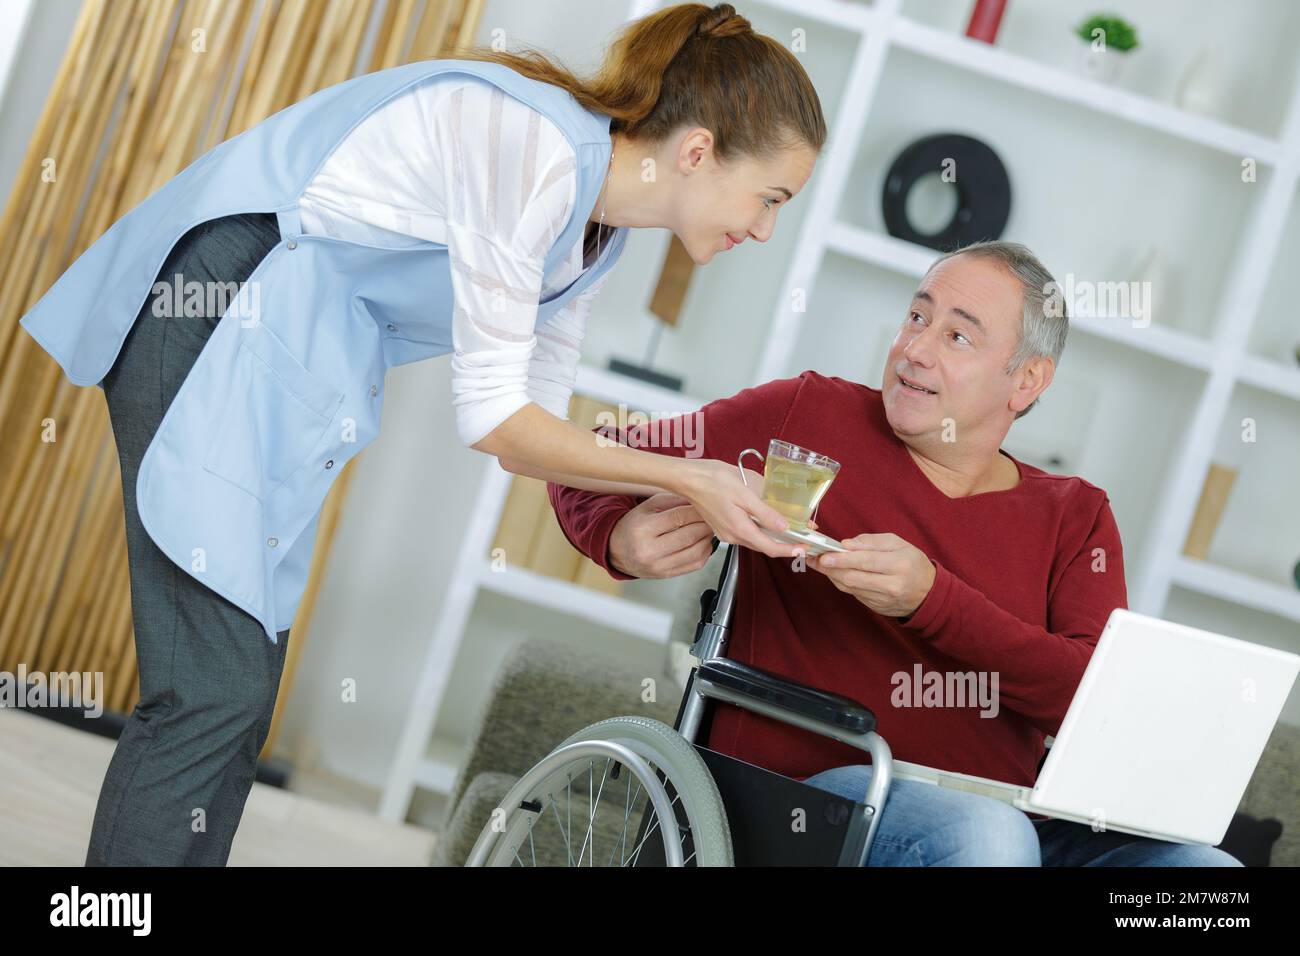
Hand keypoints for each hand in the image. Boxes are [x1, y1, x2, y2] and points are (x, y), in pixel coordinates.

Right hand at [608, 493, 715, 578]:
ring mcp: (659, 566)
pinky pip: (695, 565)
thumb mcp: (647, 507)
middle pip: (689, 535)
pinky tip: (704, 542)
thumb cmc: (633, 526)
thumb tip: (699, 501)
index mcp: (643, 529)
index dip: (697, 511)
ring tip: (709, 528)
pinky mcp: (667, 575)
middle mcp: (649, 550)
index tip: (708, 505)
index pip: (678, 517)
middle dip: (706, 524)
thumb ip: (673, 501)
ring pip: (695, 552)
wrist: (617, 551)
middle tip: (713, 516)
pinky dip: (705, 552)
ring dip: (708, 538)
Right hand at [676, 459, 799, 559]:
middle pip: (764, 546)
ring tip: (789, 530)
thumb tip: (784, 526)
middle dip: (784, 544)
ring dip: (772, 538)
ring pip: (755, 540)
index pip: (770, 548)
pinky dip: (760, 531)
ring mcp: (726, 533)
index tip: (805, 547)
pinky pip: (746, 533)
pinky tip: (767, 522)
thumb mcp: (745, 493)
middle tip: (802, 538)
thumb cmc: (714, 481)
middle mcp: (733, 536)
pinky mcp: (722, 527)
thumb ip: (765, 513)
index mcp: (740, 529)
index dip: (790, 550)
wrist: (689, 478)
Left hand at [807, 532, 935, 618]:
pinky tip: (834, 573)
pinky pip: (853, 593)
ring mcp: (883, 599)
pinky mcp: (876, 607)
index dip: (843, 559)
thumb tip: (847, 544)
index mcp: (900, 565)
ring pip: (850, 587)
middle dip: (832, 568)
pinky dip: (841, 582)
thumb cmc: (913, 563)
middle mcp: (892, 585)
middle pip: (854, 577)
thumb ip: (872, 541)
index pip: (867, 561)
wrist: (928, 593)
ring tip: (820, 564)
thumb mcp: (899, 544)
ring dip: (832, 575)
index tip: (825, 555)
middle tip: (816, 558)